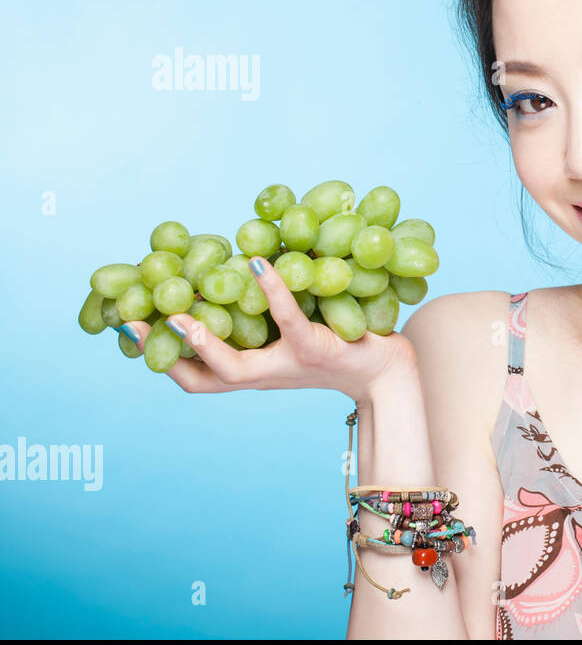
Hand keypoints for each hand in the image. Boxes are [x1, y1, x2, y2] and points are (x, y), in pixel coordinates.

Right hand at [122, 257, 416, 402]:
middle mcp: (264, 375)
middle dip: (163, 353)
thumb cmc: (339, 345)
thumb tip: (233, 267)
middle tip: (135, 322)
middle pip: (200, 379)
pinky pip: (288, 318)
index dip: (158, 356)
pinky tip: (260, 265)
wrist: (390, 373)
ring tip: (180, 311)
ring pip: (234, 367)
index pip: (193, 376)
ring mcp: (287, 365)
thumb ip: (262, 314)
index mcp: (253, 372)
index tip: (129, 326)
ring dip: (204, 341)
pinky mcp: (316, 347)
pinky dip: (273, 292)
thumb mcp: (293, 332)